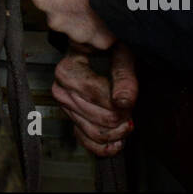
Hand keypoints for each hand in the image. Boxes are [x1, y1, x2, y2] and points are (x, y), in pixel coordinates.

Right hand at [52, 42, 137, 157]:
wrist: (94, 49)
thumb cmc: (106, 47)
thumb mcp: (120, 53)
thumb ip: (124, 75)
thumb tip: (123, 102)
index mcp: (68, 70)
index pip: (96, 95)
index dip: (119, 102)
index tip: (130, 101)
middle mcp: (61, 89)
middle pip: (98, 116)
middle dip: (120, 116)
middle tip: (131, 107)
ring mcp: (64, 105)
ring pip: (94, 132)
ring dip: (116, 132)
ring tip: (128, 120)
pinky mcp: (70, 117)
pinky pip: (85, 140)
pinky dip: (103, 146)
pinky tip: (118, 141)